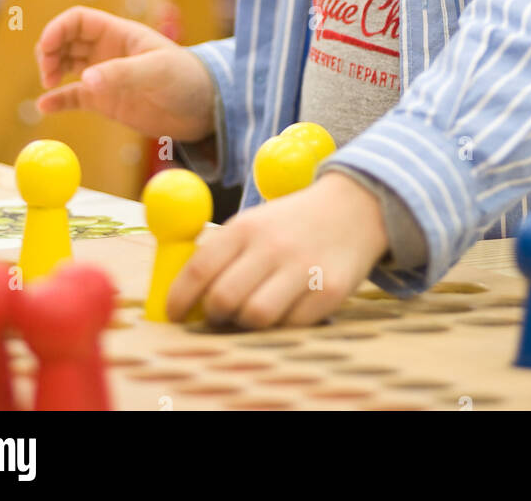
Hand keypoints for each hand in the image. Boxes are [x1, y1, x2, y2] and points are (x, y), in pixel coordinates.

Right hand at [34, 5, 215, 141]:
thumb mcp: (156, 72)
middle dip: (50, 50)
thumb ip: (121, 74)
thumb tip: (86, 80)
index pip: (78, 20)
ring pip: (66, 64)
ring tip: (49, 84)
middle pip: (66, 40)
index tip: (46, 48)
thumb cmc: (186, 79)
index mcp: (120, 33)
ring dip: (51, 70)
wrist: (203, 110)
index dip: (57, 29)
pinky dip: (58, 100)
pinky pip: (74, 96)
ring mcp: (105, 75)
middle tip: (48, 73)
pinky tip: (45, 106)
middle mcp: (108, 51)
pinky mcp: (105, 101)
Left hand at [165, 171, 390, 327]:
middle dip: (215, 314)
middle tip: (220, 314)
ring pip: (255, 317)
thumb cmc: (292, 223)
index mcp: (246, 226)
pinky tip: (288, 306)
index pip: (199, 269)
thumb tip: (187, 297)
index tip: (175, 315)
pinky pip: (292, 324)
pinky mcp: (330, 290)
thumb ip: (223, 253)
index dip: (179, 299)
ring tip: (252, 311)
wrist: (355, 206)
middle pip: (223, 299)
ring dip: (247, 322)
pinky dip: (283, 323)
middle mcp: (272, 246)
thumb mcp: (254, 222)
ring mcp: (303, 268)